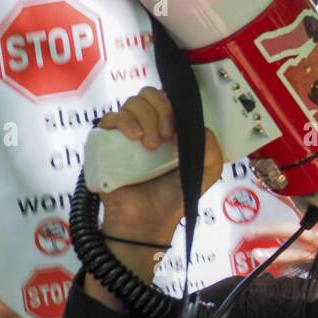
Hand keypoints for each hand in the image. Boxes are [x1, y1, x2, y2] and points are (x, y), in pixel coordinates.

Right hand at [93, 86, 224, 250]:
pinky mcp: (105, 144)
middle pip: (149, 94)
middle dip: (161, 110)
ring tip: (150, 145)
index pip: (169, 99)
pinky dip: (125, 121)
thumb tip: (199, 128)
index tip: (178, 133)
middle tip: (165, 137)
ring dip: (146, 117)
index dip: (175, 108)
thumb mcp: (205, 172)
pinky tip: (135, 137)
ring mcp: (125, 134)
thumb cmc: (172, 198)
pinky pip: (110, 118)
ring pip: (132, 103)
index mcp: (169, 129)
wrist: (147, 223)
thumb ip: (211, 148)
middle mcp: (147, 127)